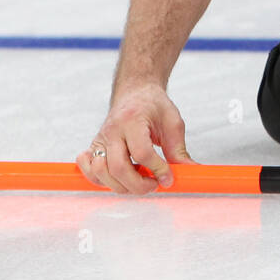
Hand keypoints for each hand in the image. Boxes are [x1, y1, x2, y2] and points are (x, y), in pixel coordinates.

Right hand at [76, 81, 195, 193]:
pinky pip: (89, 171)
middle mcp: (112, 131)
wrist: (136, 93)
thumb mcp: (173, 122)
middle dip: (138, 184)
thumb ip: (178, 149)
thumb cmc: (154, 106)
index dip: (157, 169)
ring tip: (140, 181)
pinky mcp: (94, 148)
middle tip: (154, 184)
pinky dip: (101, 181)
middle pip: (118, 167)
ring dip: (122, 186)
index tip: (168, 178)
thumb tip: (190, 170)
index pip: (142, 152)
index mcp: (133, 120)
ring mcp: (100, 140)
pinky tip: (119, 179)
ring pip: (101, 173)